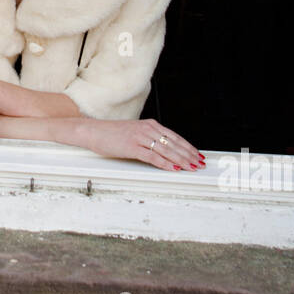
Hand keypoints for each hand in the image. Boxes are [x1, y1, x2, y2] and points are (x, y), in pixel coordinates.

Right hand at [78, 117, 203, 171]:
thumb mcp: (135, 133)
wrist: (93, 131)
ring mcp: (140, 138)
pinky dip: (165, 163)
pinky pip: (153, 157)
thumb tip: (163, 150)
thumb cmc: (112, 134)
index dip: (188, 147)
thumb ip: (149, 139)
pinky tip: (173, 168)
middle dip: (189, 155)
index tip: (197, 154)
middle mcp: (148, 129)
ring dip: (181, 160)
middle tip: (199, 163)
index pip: (175, 137)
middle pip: (174, 144)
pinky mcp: (132, 147)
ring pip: (166, 150)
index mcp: (150, 125)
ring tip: (191, 167)